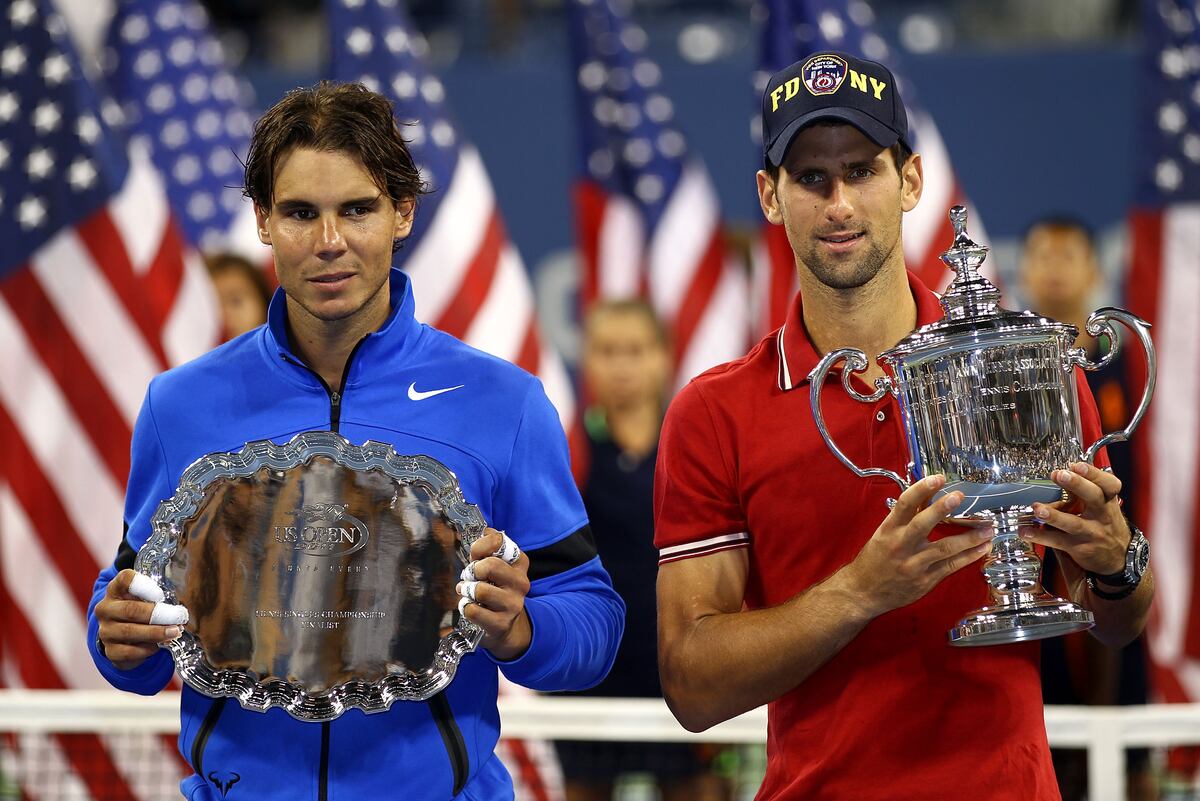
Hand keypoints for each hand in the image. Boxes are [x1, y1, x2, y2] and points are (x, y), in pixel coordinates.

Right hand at [95, 569, 185, 670]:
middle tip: (179, 617)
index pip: (125, 579)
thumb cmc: (142, 610)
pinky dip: (146, 649)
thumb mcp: (147, 598)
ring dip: (156, 632)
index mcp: (116, 589)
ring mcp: (105, 631)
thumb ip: (159, 594)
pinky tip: (159, 646)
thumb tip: (186, 599)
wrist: (124, 638)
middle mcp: (106, 609)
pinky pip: (128, 652)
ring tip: (175, 632)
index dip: (144, 585)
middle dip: (158, 614)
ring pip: (129, 632)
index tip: (161, 594)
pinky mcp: (110, 651)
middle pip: (131, 609)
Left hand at [457, 529, 531, 660]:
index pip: (498, 541)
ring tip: (467, 592)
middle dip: (472, 570)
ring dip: (466, 590)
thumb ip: (488, 547)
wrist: (505, 626)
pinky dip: (465, 607)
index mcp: (520, 563)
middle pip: (490, 566)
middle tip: (469, 576)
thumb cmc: (495, 589)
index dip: (480, 546)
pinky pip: (473, 610)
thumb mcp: (495, 565)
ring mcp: (513, 605)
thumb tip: (484, 530)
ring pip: (480, 590)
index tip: (476, 556)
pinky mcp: (501, 624)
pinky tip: (470, 607)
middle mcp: (521, 583)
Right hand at [843, 475, 992, 617]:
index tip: (937, 478)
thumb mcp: (884, 534)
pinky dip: (968, 557)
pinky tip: (982, 548)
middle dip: (942, 509)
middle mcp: (900, 546)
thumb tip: (926, 495)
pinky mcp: (925, 581)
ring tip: (987, 528)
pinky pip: (950, 566)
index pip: (904, 505)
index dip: (921, 489)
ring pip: (944, 548)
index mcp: (888, 531)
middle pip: (922, 524)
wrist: (864, 593)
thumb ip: (905, 517)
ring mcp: (914, 565)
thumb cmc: (873, 561)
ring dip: (968, 538)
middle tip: (960, 496)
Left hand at [1022, 462, 1129, 574]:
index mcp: (1108, 501)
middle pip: (1093, 497)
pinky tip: (1026, 531)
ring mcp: (1090, 533)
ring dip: (1054, 515)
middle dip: (1077, 485)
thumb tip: (1062, 471)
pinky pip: (1057, 541)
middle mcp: (1102, 516)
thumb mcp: (1102, 506)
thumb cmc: (1106, 525)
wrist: (1119, 557)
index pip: (1109, 485)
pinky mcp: (1078, 548)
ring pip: (1073, 523)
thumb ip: (1084, 490)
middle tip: (1060, 475)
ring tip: (1038, 508)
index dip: (1095, 474)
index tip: (1077, 465)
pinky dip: (1039, 536)